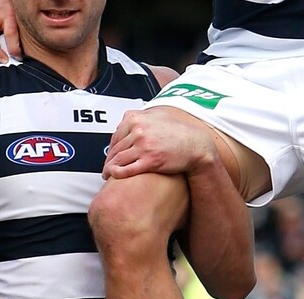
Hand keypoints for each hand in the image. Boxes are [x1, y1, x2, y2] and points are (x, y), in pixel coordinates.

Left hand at [103, 109, 221, 179]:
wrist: (197, 146)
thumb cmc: (180, 132)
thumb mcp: (158, 116)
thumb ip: (140, 116)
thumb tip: (126, 120)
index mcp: (136, 118)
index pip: (116, 135)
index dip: (111, 148)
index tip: (110, 155)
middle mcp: (138, 130)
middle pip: (115, 148)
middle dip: (109, 159)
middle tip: (106, 167)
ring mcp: (143, 145)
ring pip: (118, 159)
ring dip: (109, 168)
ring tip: (107, 174)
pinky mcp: (150, 161)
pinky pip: (127, 169)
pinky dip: (116, 173)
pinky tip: (113, 177)